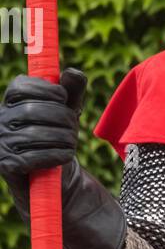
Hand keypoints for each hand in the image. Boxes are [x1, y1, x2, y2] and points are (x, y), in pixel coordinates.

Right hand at [0, 67, 86, 182]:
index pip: (20, 87)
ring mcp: (0, 143)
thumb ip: (72, 90)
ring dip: (62, 138)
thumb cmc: (58, 136)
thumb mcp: (68, 110)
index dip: (45, 89)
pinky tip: (66, 155)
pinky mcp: (7, 165)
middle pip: (31, 111)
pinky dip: (56, 155)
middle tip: (74, 126)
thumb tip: (72, 72)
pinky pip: (34, 157)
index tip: (63, 97)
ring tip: (72, 142)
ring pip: (34, 134)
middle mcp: (0, 120)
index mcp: (10, 102)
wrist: (52, 176)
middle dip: (61, 117)